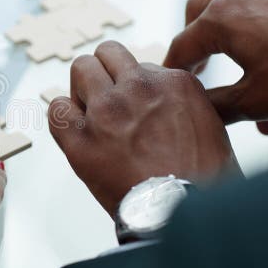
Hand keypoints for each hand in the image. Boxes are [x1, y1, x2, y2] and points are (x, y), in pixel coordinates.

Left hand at [48, 41, 240, 215]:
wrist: (182, 214)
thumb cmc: (202, 181)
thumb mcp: (211, 126)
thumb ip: (182, 104)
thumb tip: (161, 102)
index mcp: (174, 82)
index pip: (141, 66)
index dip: (134, 87)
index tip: (136, 107)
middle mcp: (139, 88)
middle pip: (107, 53)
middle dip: (104, 72)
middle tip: (105, 98)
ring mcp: (106, 111)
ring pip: (81, 69)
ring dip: (82, 88)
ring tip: (90, 113)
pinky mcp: (80, 139)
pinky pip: (57, 109)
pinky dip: (62, 117)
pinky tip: (74, 131)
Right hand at [164, 0, 267, 132]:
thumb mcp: (256, 100)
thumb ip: (219, 107)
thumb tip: (199, 111)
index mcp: (219, 19)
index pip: (181, 46)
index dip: (175, 71)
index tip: (174, 85)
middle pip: (200, 13)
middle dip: (198, 43)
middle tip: (205, 66)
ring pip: (240, 12)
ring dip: (242, 47)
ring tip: (260, 81)